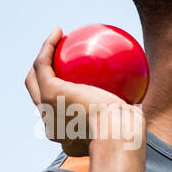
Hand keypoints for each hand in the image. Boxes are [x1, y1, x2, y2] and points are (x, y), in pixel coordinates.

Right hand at [25, 28, 144, 156]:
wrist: (119, 137)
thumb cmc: (131, 135)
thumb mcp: (130, 127)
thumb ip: (126, 118)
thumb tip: (137, 107)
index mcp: (69, 140)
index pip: (61, 121)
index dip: (63, 105)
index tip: (76, 88)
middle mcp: (52, 128)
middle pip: (39, 100)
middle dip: (42, 81)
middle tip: (57, 62)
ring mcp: (47, 110)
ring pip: (34, 79)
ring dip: (42, 58)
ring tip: (55, 41)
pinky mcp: (50, 92)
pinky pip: (44, 63)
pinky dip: (48, 46)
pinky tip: (59, 31)